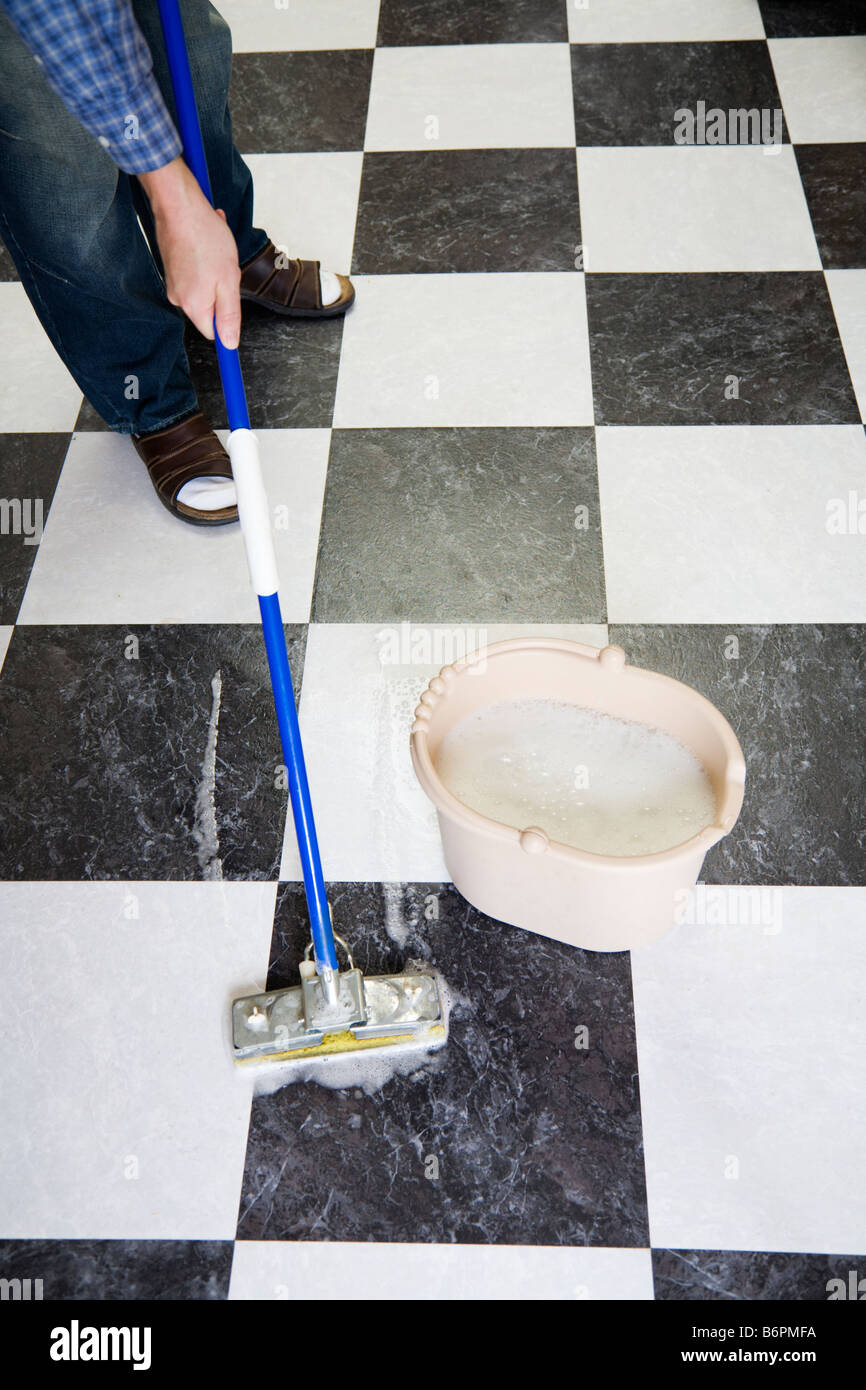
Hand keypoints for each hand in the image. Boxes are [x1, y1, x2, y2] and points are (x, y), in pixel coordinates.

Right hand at [138, 156, 241, 348]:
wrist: (179, 206)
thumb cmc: (205, 238)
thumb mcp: (228, 282)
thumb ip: (229, 315)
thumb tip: (229, 344)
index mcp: (194, 306)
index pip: (213, 333)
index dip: (227, 322)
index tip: (234, 304)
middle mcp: (179, 298)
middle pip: (209, 308)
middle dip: (223, 290)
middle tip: (226, 268)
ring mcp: (173, 282)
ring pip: (204, 287)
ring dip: (216, 272)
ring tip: (216, 250)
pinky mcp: (172, 267)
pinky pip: (195, 272)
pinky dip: (206, 259)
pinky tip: (208, 242)